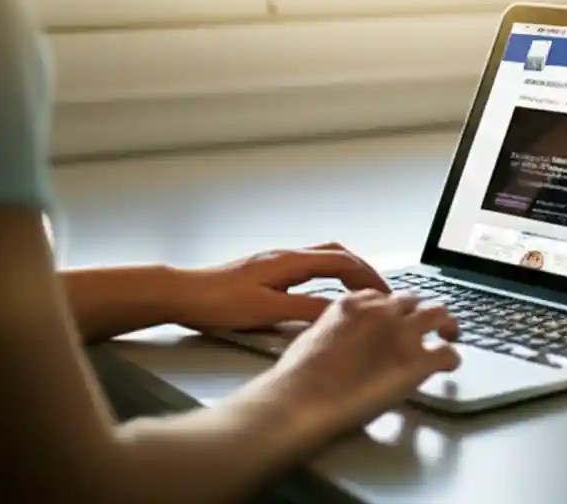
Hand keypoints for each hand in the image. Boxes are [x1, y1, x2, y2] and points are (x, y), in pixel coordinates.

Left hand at [173, 242, 388, 330]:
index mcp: (291, 262)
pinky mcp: (266, 273)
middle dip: (363, 270)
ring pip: (322, 259)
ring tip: (360, 292)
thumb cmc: (216, 301)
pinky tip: (324, 295)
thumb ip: (306, 310)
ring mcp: (275, 263)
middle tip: (380, 291)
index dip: (369, 277)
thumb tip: (341, 312)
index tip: (386, 294)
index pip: (343, 261)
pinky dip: (327, 278)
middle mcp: (286, 257)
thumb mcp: (267, 311)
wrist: (180, 294)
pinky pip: (308, 269)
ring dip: (346, 272)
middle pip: (337, 254)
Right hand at [249, 290, 460, 432]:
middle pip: (414, 301)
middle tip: (427, 325)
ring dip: (445, 325)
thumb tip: (343, 342)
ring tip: (449, 336)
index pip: (384, 297)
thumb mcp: (313, 337)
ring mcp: (403, 333)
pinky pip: (448, 354)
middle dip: (420, 312)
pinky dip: (451, 359)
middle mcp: (382, 311)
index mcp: (354, 303)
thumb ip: (336, 330)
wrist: (302, 398)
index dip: (393, 310)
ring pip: (439, 314)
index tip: (395, 320)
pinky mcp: (418, 361)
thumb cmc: (297, 377)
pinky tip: (448, 367)